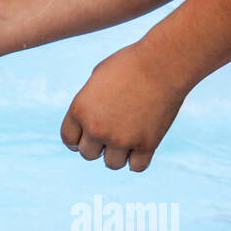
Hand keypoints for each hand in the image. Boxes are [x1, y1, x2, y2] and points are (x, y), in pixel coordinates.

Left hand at [60, 41, 186, 171]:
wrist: (162, 64)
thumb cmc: (130, 64)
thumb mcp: (98, 78)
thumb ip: (88, 102)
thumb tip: (87, 121)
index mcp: (79, 110)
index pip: (69, 140)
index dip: (77, 139)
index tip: (87, 137)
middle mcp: (96, 128)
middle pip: (88, 154)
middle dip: (97, 146)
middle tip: (111, 133)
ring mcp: (121, 139)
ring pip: (112, 164)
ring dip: (118, 154)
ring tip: (128, 138)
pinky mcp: (146, 145)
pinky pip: (136, 167)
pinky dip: (138, 160)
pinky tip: (142, 145)